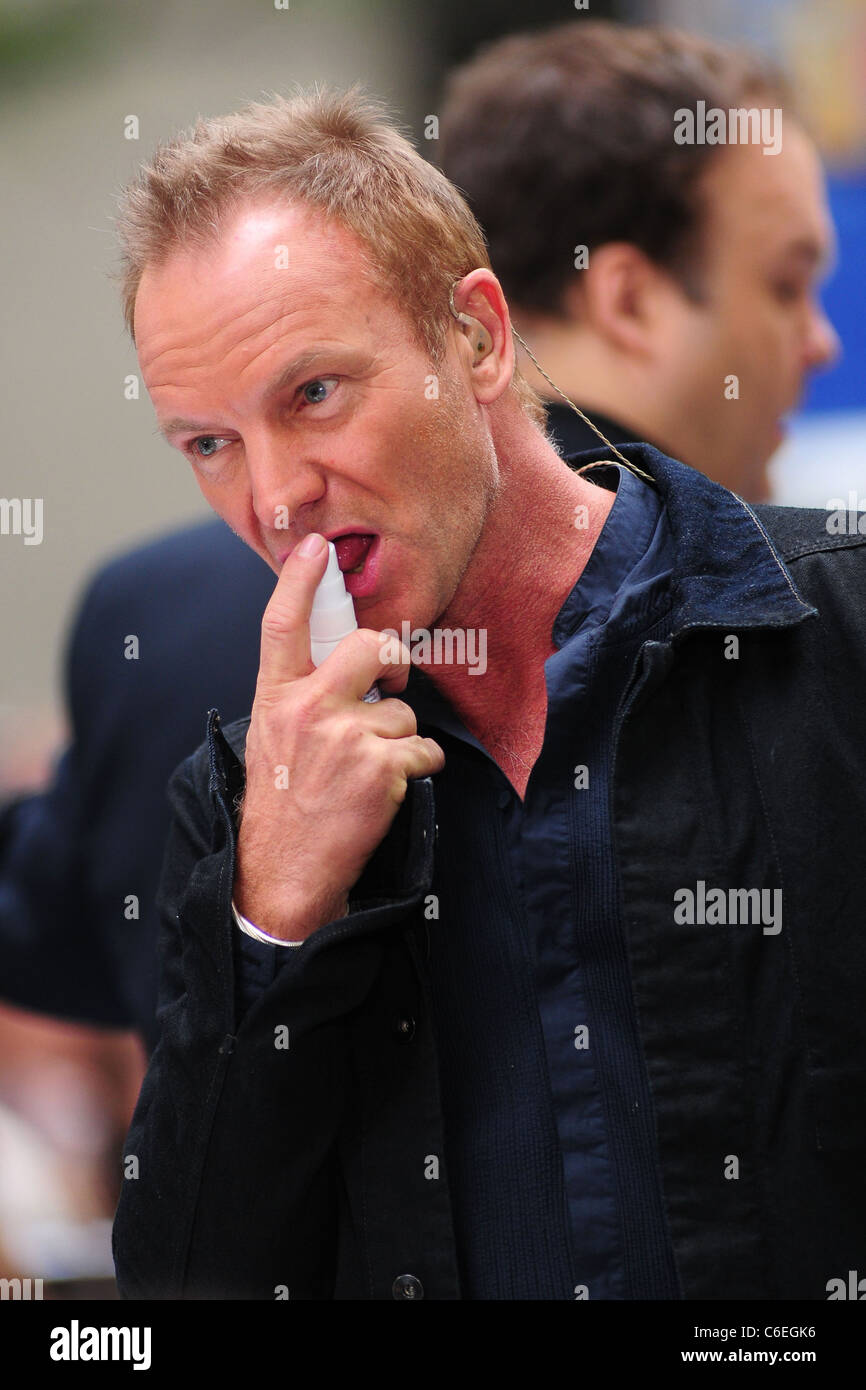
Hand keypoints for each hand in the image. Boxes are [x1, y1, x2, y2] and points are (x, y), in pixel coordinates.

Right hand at [233, 532, 444, 940]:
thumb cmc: (280, 803)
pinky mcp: (382, 768)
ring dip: (400, 741)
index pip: (281, 625)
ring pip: (403, 711)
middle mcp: (308, 709)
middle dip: (393, 660)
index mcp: (275, 698)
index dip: (299, 581)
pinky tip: (389, 790)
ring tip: (370, 773)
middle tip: (392, 682)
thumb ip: (301, 696)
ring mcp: (346, 737)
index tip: (314, 548)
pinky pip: (424, 750)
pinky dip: (419, 771)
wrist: (282, 871)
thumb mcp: (272, 738)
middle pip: (370, 645)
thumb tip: (345, 667)